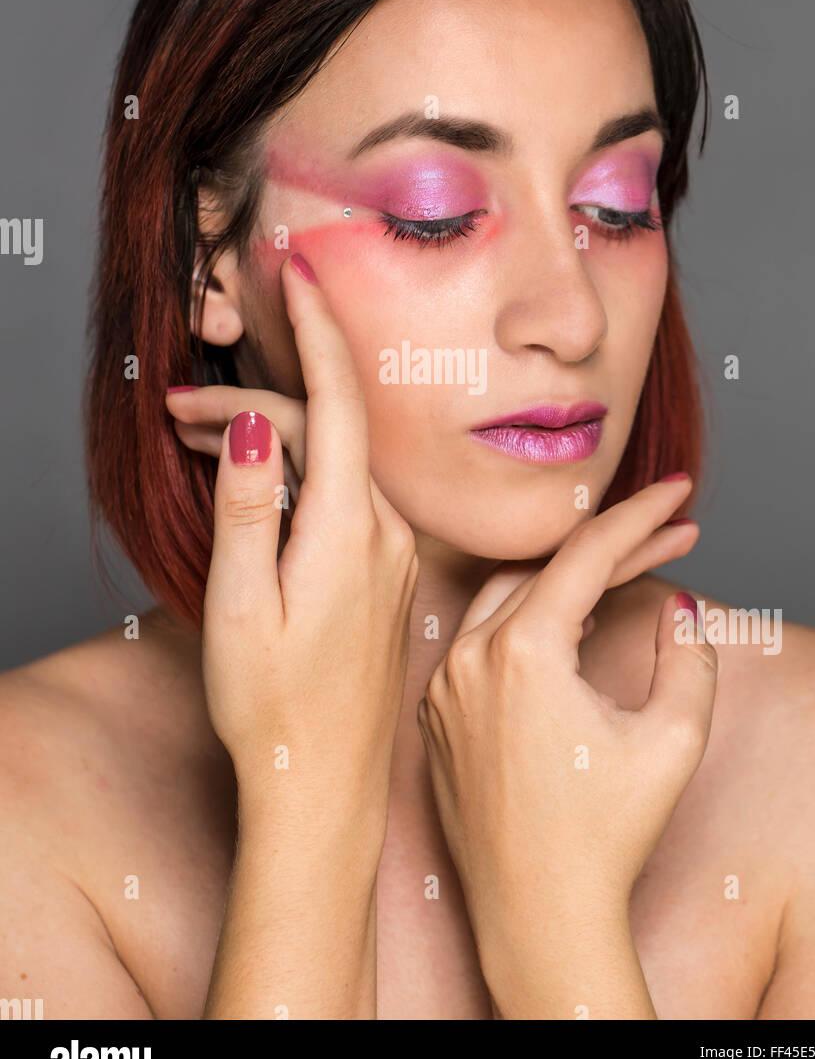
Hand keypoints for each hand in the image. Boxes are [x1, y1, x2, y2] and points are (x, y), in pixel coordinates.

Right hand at [179, 256, 417, 844]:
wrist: (329, 787)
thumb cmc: (278, 710)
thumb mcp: (242, 606)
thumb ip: (250, 507)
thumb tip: (257, 427)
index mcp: (349, 532)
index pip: (340, 402)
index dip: (318, 329)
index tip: (301, 271)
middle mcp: (385, 533)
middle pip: (324, 433)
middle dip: (254, 405)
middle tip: (180, 412)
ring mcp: (390, 555)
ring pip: (331, 466)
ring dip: (272, 444)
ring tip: (199, 443)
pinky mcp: (384, 575)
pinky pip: (342, 501)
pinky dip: (296, 481)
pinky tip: (254, 487)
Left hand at [416, 477, 715, 1002]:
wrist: (535, 915)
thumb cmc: (603, 838)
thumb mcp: (672, 740)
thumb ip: (688, 656)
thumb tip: (676, 606)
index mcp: (522, 652)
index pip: (586, 553)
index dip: (640, 516)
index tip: (675, 492)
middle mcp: (469, 657)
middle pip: (547, 570)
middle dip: (610, 546)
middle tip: (668, 531)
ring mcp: (443, 686)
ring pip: (505, 598)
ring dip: (563, 580)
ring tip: (621, 571)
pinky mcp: (435, 715)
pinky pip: (478, 641)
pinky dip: (523, 622)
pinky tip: (564, 629)